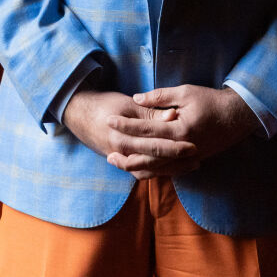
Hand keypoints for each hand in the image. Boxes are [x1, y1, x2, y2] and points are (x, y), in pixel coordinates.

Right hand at [62, 89, 200, 179]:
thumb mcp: (127, 104)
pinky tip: (173, 167)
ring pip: (149, 170)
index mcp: (122, 136)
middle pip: (154, 160)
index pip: (154, 144)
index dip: (175, 145)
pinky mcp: (121, 161)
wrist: (78, 113)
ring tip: (191, 164)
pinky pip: (141, 172)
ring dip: (171, 169)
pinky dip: (158, 171)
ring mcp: (120, 159)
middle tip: (197, 155)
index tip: (194, 143)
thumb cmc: (104, 104)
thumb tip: (173, 116)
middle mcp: (121, 152)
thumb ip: (150, 113)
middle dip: (178, 159)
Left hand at [108, 85, 259, 178]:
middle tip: (107, 151)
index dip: (126, 125)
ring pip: (157, 168)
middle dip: (126, 153)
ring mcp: (188, 157)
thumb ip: (160, 97)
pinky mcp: (192, 161)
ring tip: (117, 162)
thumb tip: (136, 98)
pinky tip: (138, 168)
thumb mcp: (186, 92)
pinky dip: (152, 171)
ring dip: (136, 166)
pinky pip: (168, 170)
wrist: (238, 117)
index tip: (110, 120)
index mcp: (181, 129)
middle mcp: (183, 147)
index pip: (147, 129)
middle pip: (149, 155)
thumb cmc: (211, 101)